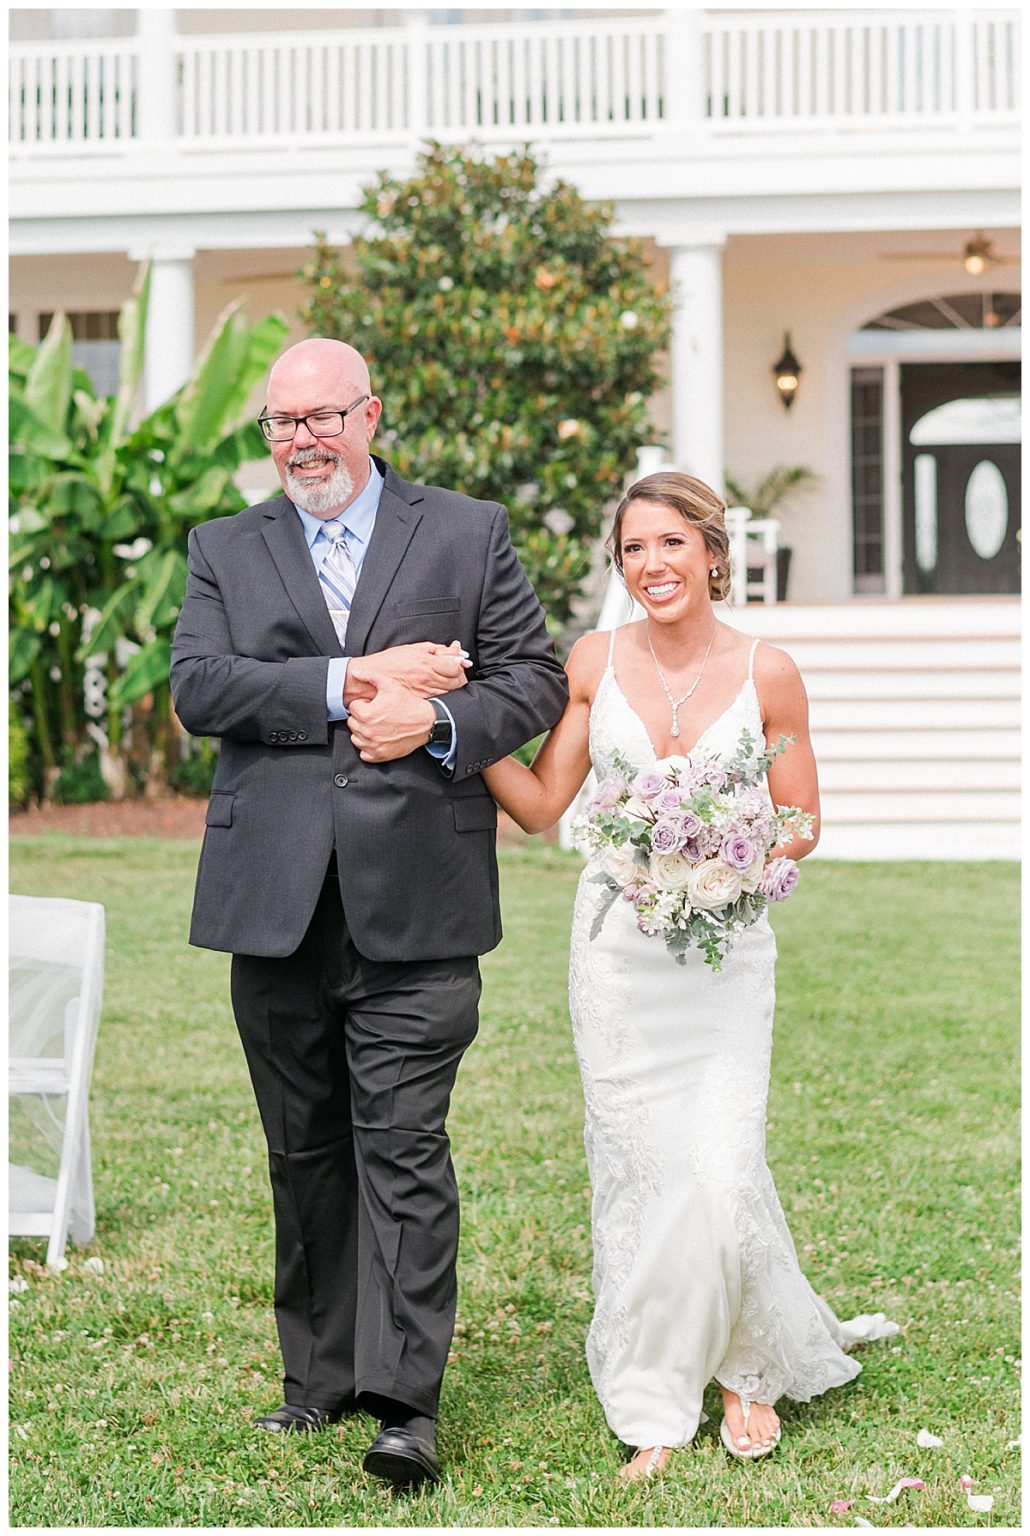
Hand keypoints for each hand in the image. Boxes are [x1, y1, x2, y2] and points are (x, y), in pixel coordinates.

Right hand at [344, 641, 469, 706]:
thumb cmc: (387, 664)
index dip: (460, 665)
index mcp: (426, 664)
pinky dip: (443, 696)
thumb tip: (452, 651)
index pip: (455, 667)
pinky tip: (437, 690)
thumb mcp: (411, 649)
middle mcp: (427, 680)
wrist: (368, 683)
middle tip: (456, 671)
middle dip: (460, 676)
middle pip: (457, 682)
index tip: (459, 662)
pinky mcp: (420, 703)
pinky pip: (439, 700)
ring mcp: (425, 694)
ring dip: (453, 686)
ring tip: (446, 680)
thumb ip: (433, 649)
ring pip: (450, 693)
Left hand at [347, 680, 436, 762]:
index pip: (353, 707)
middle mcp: (367, 731)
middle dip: (361, 717)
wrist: (426, 722)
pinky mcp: (380, 755)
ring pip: (356, 738)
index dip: (364, 703)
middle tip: (375, 713)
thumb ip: (370, 676)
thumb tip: (355, 672)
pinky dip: (368, 748)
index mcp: (366, 714)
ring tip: (376, 725)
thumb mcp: (390, 684)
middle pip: (352, 723)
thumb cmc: (409, 703)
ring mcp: (373, 745)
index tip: (373, 704)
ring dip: (362, 732)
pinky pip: (364, 754)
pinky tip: (377, 739)